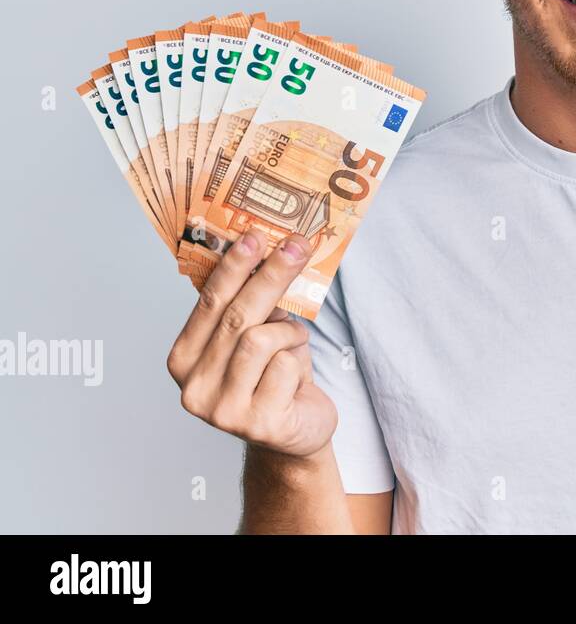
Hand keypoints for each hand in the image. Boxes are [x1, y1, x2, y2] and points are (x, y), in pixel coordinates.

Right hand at [167, 229, 337, 457]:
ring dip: (289, 332)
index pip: (208, 303)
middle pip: (235, 317)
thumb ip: (250, 305)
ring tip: (295, 340)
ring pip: (260, 340)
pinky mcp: (256, 424)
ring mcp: (222, 410)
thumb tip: (268, 249)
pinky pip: (285, 367)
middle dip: (270, 275)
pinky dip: (298, 361)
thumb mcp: (256, 336)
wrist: (297, 432)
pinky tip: (296, 377)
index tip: (254, 235)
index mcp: (183, 359)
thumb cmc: (275, 377)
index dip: (233, 267)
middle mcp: (194, 387)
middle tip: (297, 245)